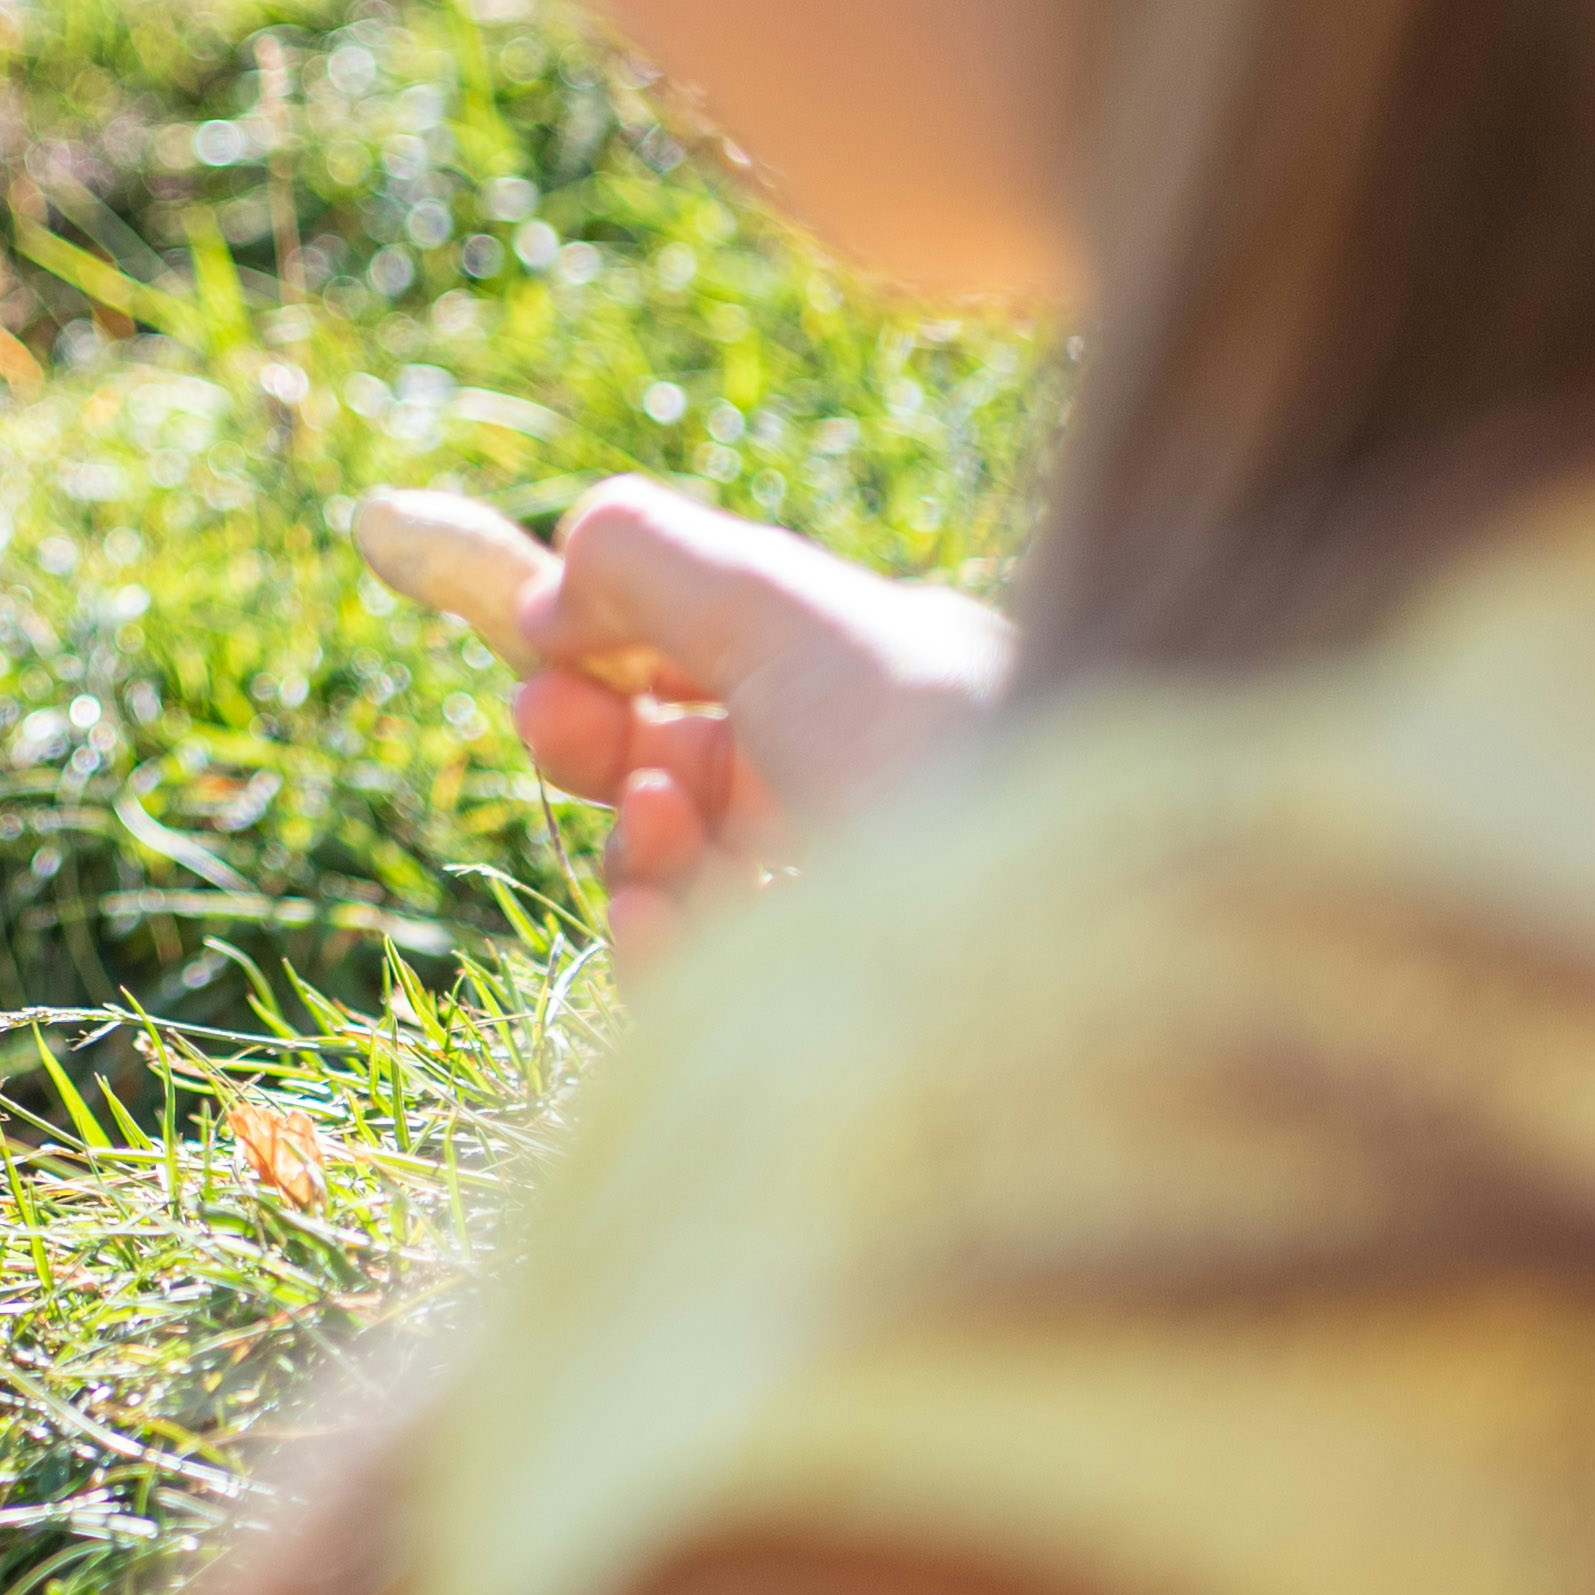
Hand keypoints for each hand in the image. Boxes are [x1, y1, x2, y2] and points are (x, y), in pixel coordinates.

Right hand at [441, 481, 1007, 965]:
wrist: (1054, 936)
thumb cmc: (940, 738)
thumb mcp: (792, 609)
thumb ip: (657, 563)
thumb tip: (545, 590)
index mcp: (876, 698)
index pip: (716, 676)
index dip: (617, 657)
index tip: (540, 648)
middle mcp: (859, 804)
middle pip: (681, 776)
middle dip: (600, 744)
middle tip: (551, 723)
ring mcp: (835, 921)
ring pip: (678, 882)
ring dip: (636, 840)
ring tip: (660, 819)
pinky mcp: (810, 1032)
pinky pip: (697, 991)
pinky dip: (653, 947)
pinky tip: (651, 919)